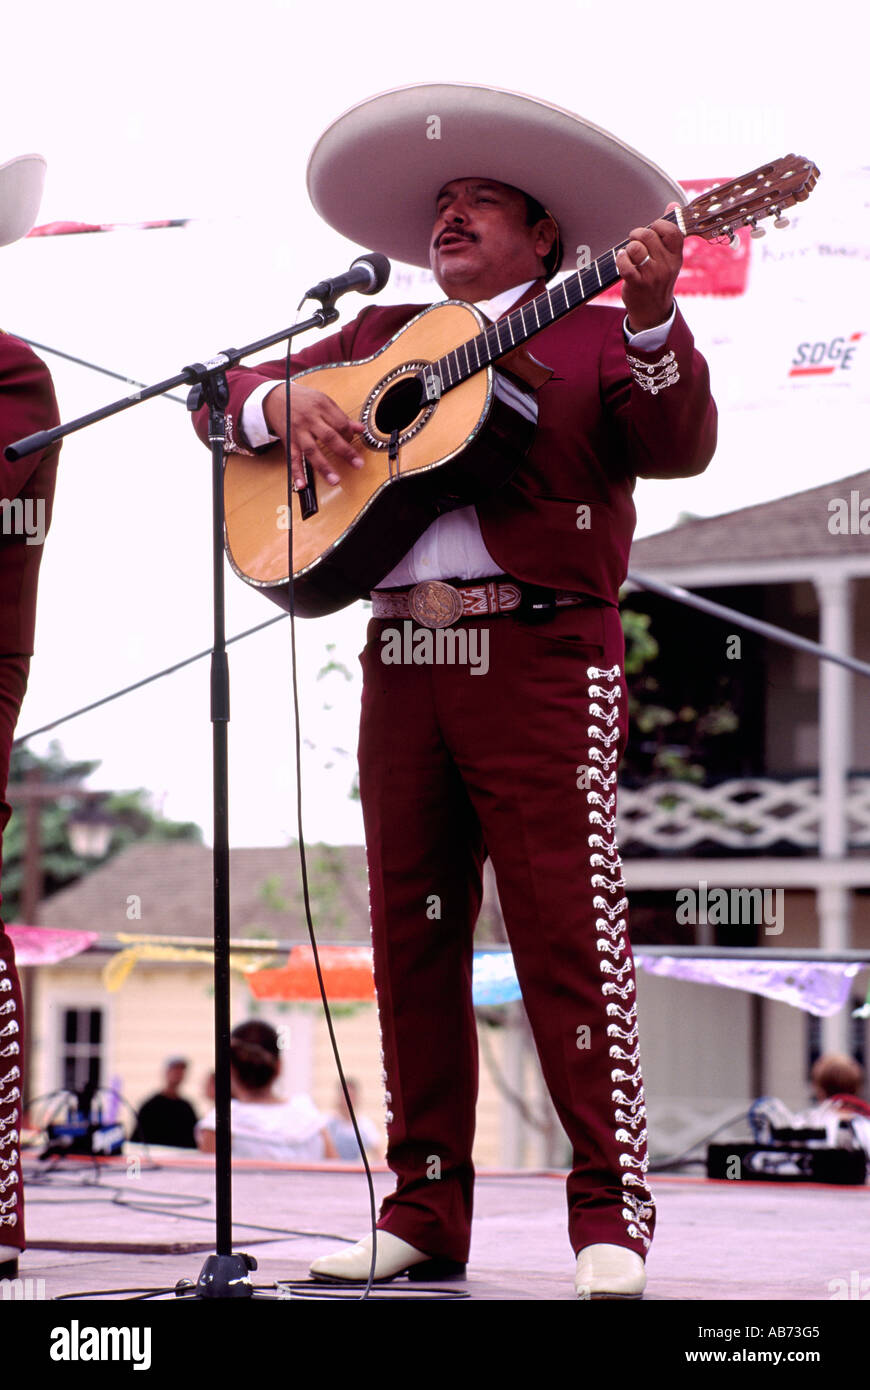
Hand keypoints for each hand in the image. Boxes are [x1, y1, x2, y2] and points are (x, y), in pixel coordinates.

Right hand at [264, 382, 365, 488]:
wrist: (274, 397)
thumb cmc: (302, 400)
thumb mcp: (323, 402)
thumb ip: (341, 417)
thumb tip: (360, 429)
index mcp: (321, 407)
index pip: (340, 423)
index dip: (350, 434)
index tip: (353, 441)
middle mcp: (309, 420)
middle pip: (329, 437)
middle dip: (345, 452)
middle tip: (357, 464)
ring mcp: (298, 432)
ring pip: (311, 450)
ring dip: (323, 467)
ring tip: (334, 480)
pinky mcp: (288, 442)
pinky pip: (293, 459)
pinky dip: (297, 473)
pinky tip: (302, 485)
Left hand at [616, 201, 683, 332]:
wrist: (652, 312)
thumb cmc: (658, 279)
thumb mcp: (669, 258)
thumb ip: (670, 232)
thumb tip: (673, 204)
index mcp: (676, 256)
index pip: (672, 231)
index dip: (659, 224)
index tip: (652, 229)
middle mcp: (666, 265)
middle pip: (649, 235)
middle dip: (637, 234)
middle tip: (634, 241)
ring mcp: (652, 275)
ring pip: (636, 247)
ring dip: (628, 247)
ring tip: (629, 254)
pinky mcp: (637, 283)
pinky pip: (625, 263)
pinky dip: (620, 258)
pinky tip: (621, 260)